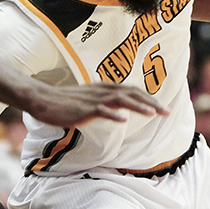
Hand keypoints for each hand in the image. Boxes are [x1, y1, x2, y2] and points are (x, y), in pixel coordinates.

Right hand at [24, 83, 168, 126]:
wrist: (42, 99)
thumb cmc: (64, 101)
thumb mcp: (88, 99)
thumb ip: (103, 101)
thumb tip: (117, 107)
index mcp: (104, 88)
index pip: (131, 90)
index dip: (148, 97)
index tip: (162, 107)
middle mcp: (101, 91)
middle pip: (131, 93)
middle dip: (150, 102)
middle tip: (167, 112)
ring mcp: (92, 99)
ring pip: (120, 100)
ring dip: (138, 106)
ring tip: (153, 113)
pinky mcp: (82, 109)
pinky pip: (100, 110)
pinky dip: (113, 114)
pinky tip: (123, 120)